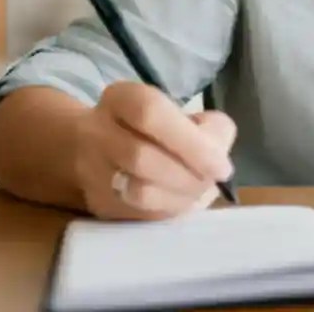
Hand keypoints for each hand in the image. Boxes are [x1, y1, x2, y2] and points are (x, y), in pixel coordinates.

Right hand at [74, 81, 235, 220]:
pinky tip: (180, 203)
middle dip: (188, 176)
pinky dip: (167, 212)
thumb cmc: (155, 130)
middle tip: (211, 182)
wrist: (99, 152)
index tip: (221, 166)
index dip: (191, 143)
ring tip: (198, 193)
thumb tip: (218, 155)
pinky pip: (137, 215)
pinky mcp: (98, 203)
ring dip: (179, 198)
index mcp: (122, 99)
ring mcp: (91, 170)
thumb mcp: (184, 114)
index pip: (151, 113)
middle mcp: (97, 131)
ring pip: (137, 191)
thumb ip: (210, 128)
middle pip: (142, 157)